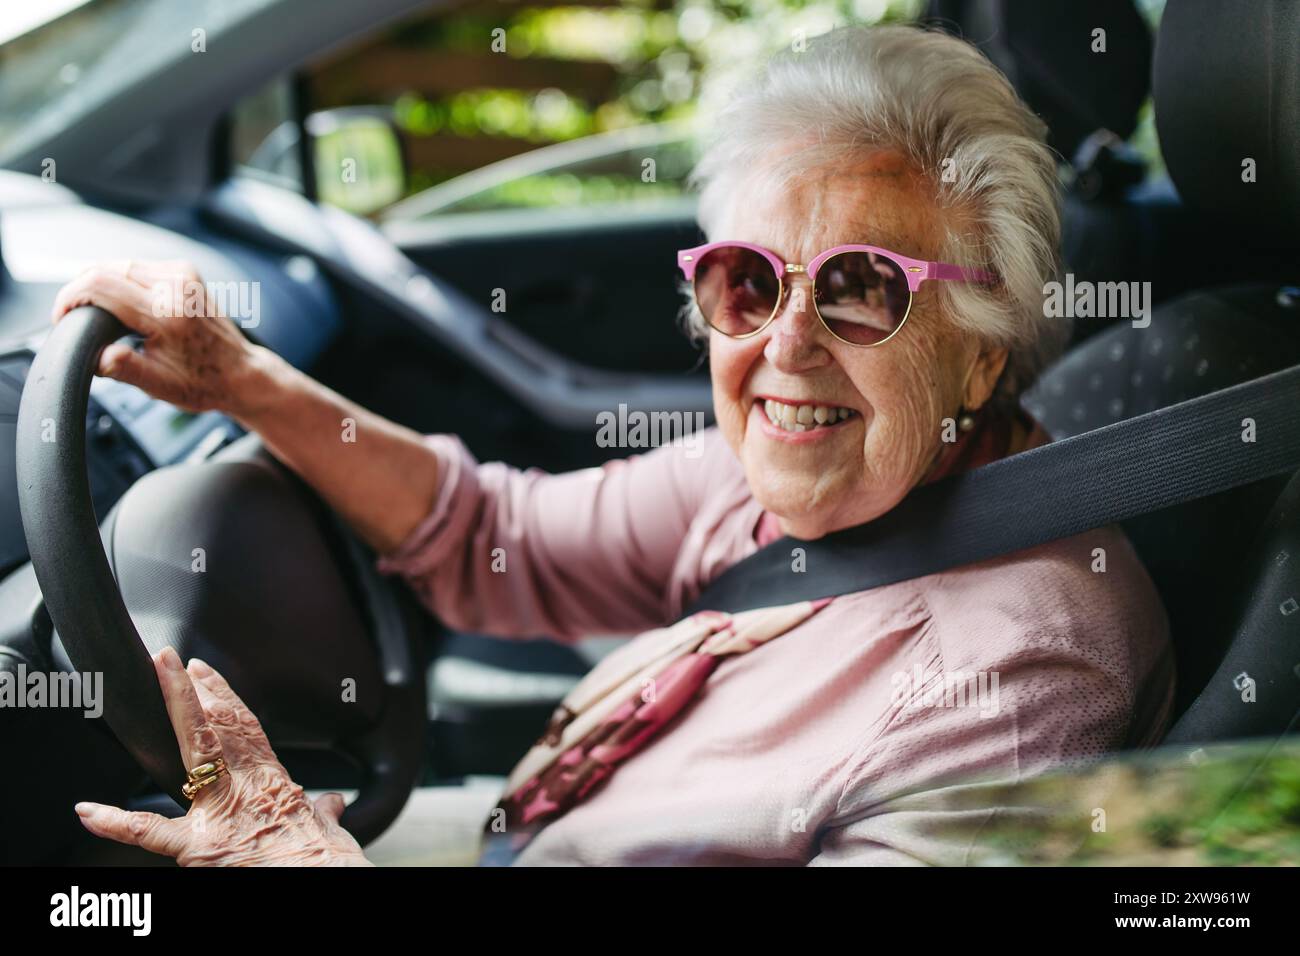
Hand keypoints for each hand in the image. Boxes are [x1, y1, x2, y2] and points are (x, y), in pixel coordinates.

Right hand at [51, 260, 269, 416]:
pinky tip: (121, 303)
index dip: (69, 298)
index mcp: (168, 312)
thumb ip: (124, 369)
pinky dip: (121, 280)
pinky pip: (138, 266)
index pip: (100, 284)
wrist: (241, 373)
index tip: (61, 318)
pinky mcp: (186, 271)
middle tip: (74, 318)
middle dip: (80, 290)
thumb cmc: (204, 382)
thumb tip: (96, 357)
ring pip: (120, 264)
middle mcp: (177, 286)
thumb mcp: (159, 385)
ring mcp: (184, 275)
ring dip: (99, 283)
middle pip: (105, 268)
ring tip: (95, 314)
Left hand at [74, 647, 369, 865]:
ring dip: (178, 711)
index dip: (226, 698)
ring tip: (157, 679)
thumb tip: (331, 805)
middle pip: (219, 727)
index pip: (247, 728)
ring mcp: (220, 812)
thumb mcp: (328, 828)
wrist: (323, 878)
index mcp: (274, 783)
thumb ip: (324, 812)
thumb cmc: (326, 860)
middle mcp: (246, 788)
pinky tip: (88, 810)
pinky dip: (115, 823)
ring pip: (195, 750)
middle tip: (170, 662)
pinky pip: (148, 833)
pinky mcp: (199, 846)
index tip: (205, 674)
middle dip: (195, 692)